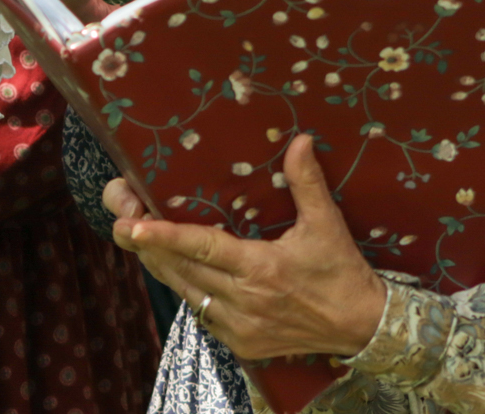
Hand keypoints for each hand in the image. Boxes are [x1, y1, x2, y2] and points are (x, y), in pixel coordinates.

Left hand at [112, 135, 386, 360]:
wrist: (363, 327)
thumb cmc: (342, 271)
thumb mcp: (327, 225)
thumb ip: (307, 183)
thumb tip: (299, 140)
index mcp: (260, 269)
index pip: (201, 248)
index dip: (162, 236)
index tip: (129, 226)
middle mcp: (244, 301)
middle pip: (180, 270)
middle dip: (147, 245)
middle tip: (122, 217)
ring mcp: (240, 327)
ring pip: (185, 292)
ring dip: (161, 266)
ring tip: (138, 238)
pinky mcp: (241, 344)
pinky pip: (200, 314)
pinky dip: (187, 290)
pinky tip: (177, 270)